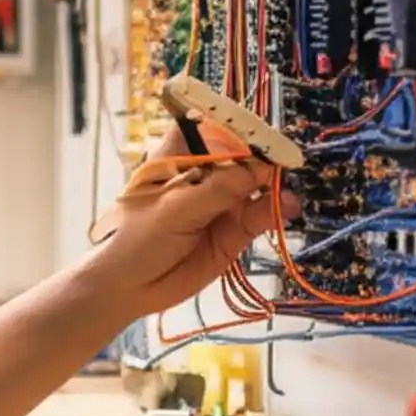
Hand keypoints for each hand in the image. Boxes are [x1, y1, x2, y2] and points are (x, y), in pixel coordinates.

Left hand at [84, 122, 300, 316]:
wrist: (128, 287)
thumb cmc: (137, 238)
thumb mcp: (175, 209)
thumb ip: (219, 189)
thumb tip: (259, 168)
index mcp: (179, 154)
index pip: (213, 128)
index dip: (238, 128)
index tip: (262, 135)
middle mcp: (204, 173)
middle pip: (243, 155)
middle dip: (265, 157)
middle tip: (286, 162)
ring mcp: (221, 201)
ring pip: (256, 185)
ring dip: (274, 186)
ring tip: (288, 193)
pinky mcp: (233, 230)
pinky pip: (259, 214)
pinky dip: (275, 210)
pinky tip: (287, 209)